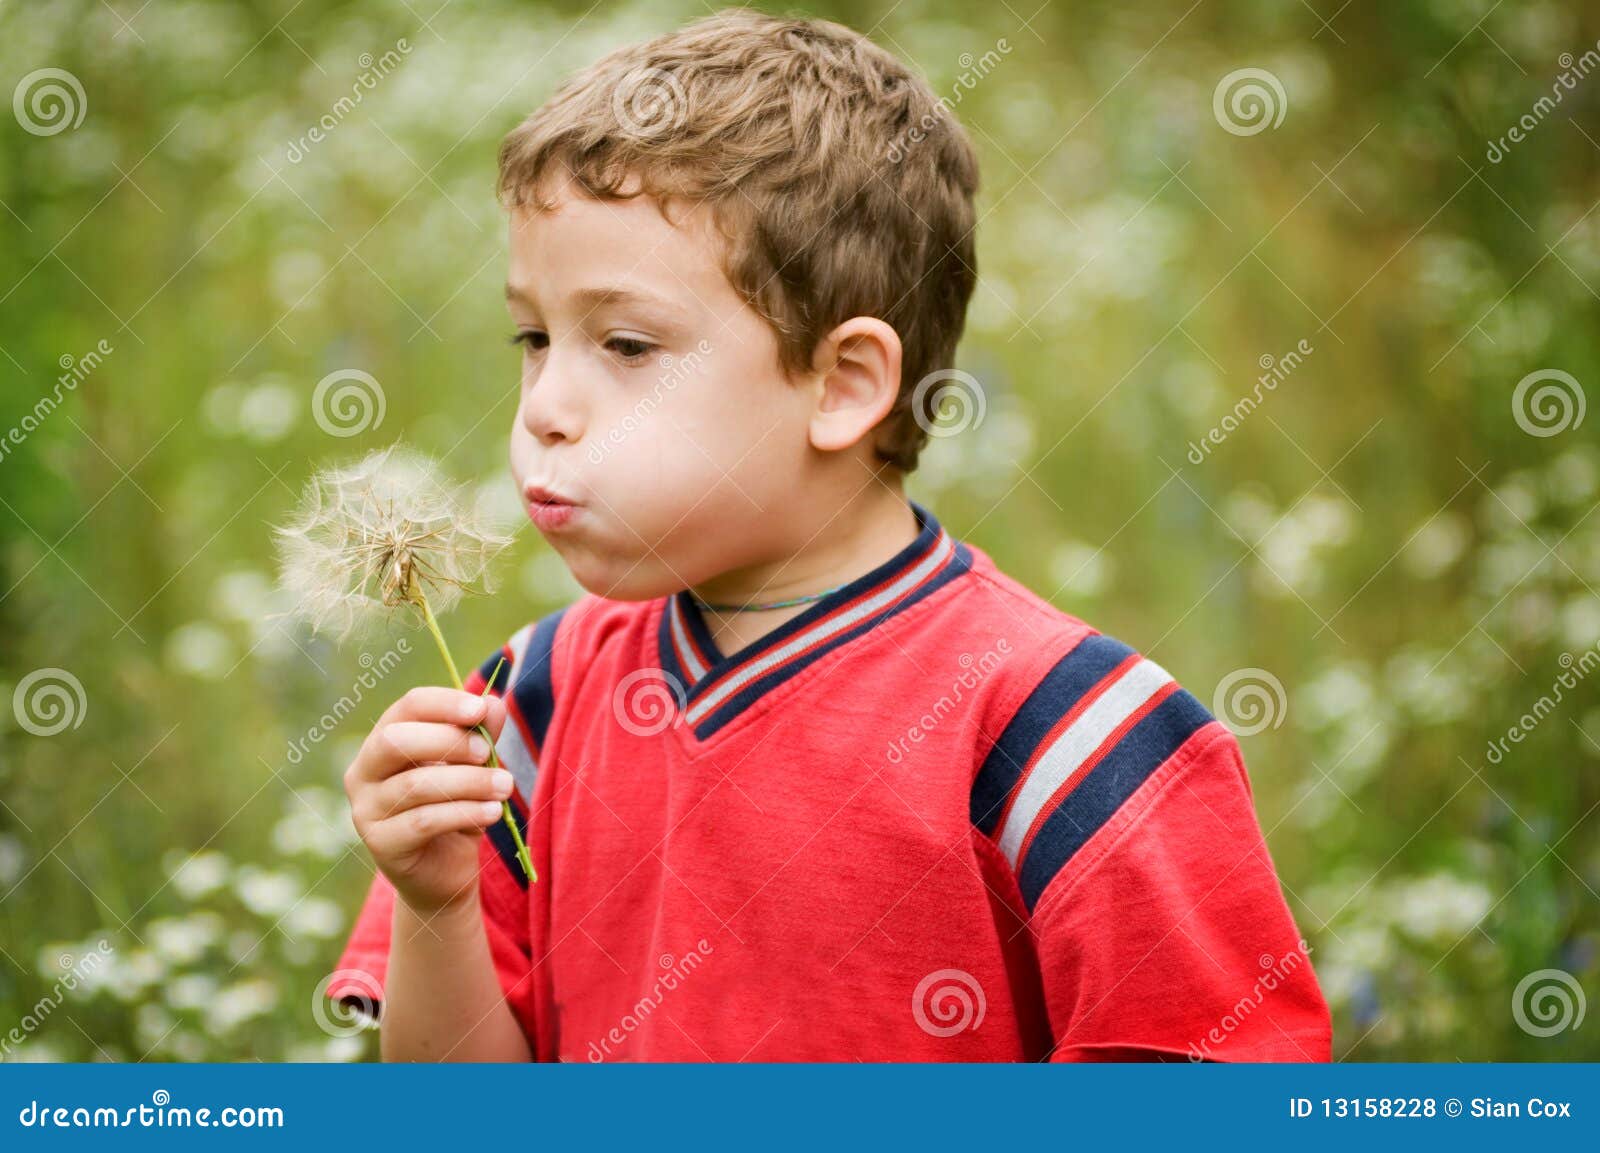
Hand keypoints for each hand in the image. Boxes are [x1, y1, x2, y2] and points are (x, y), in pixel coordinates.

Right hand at [344, 686, 512, 916]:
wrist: (443, 873)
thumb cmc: (455, 808)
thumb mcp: (473, 768)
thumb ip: (480, 735)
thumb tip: (493, 703)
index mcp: (383, 741)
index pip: (407, 707)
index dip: (444, 703)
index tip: (480, 710)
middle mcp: (363, 772)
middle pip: (397, 741)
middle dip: (449, 741)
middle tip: (487, 752)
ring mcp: (366, 809)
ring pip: (417, 784)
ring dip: (469, 782)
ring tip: (505, 786)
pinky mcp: (380, 844)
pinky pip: (424, 821)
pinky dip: (465, 812)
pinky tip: (494, 812)